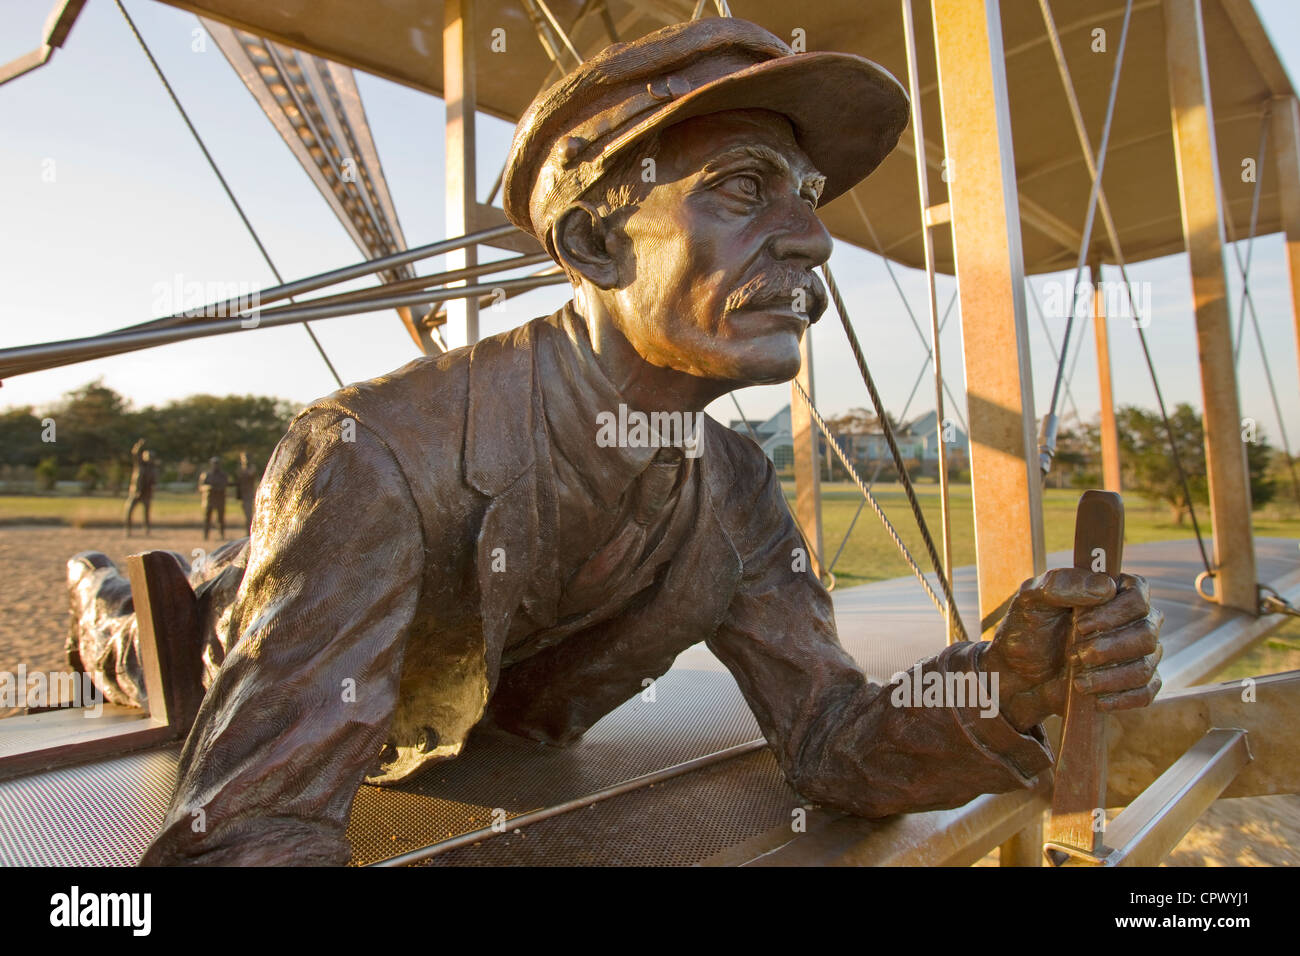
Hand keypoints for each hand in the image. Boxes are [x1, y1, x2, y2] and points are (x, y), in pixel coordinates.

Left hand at [981, 569, 1162, 732]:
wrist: (1020, 675)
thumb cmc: (1028, 630)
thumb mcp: (1030, 600)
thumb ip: (1060, 584)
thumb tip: (1106, 587)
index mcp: (1112, 591)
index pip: (1138, 594)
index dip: (1115, 612)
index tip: (1082, 625)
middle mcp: (1133, 619)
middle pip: (1147, 632)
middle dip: (1108, 648)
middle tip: (1074, 654)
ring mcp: (1137, 653)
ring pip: (1146, 665)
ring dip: (1110, 676)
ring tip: (1078, 680)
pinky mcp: (1135, 682)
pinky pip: (1146, 692)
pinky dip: (1122, 698)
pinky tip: (1096, 699)